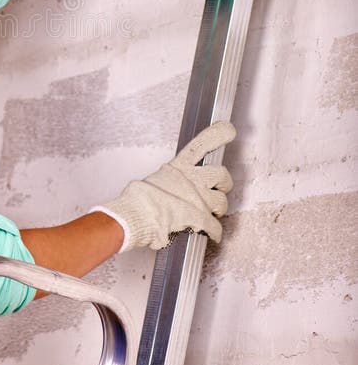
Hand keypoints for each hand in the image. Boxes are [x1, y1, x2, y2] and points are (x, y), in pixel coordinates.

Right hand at [91, 122, 234, 250]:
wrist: (135, 217)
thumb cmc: (138, 202)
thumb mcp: (152, 181)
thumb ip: (166, 182)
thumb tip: (166, 188)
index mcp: (178, 168)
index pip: (201, 145)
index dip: (217, 136)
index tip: (228, 130)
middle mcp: (192, 180)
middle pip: (221, 174)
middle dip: (224, 183)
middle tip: (219, 189)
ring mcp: (199, 199)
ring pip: (222, 202)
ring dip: (217, 210)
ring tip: (209, 214)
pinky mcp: (202, 219)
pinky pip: (216, 227)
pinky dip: (214, 232)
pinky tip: (210, 234)